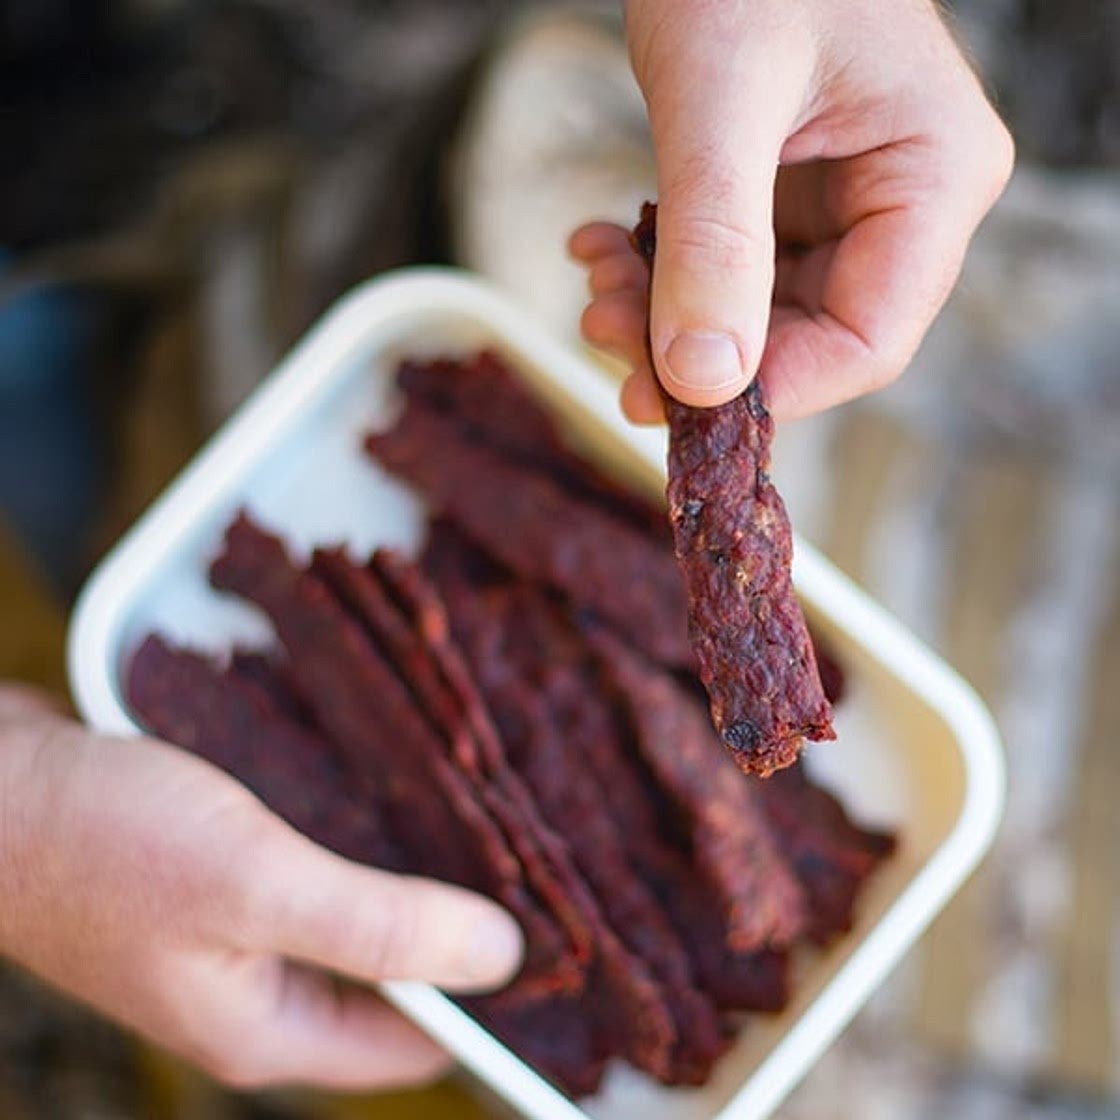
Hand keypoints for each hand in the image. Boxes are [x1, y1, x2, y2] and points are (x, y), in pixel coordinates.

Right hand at [0, 686, 522, 1090]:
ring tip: (487, 821)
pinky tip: (403, 791)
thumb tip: (502, 956)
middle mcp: (259, 990)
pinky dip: (365, 840)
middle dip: (460, 934)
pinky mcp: (223, 875)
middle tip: (534, 864)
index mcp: (270, 1025)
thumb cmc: (104, 842)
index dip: (493, 1006)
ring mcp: (237, 932)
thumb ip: (378, 927)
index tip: (563, 943)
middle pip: (391, 981)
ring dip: (415, 878)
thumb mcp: (256, 884)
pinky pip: (320, 869)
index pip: (416, 1045)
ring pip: (358, 918)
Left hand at [571, 0, 1013, 421]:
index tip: (670, 403)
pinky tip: (601, 247)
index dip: (771, 389)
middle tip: (603, 334)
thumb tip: (700, 381)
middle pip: (804, 338)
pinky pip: (726, 268)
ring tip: (595, 283)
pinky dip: (657, 272)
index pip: (868, 340)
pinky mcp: (786, 195)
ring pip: (755, 315)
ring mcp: (843, 200)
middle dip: (695, 352)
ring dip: (663, 318)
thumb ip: (715, 240)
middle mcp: (902, 201)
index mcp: (933, 176)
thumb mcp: (722, 95)